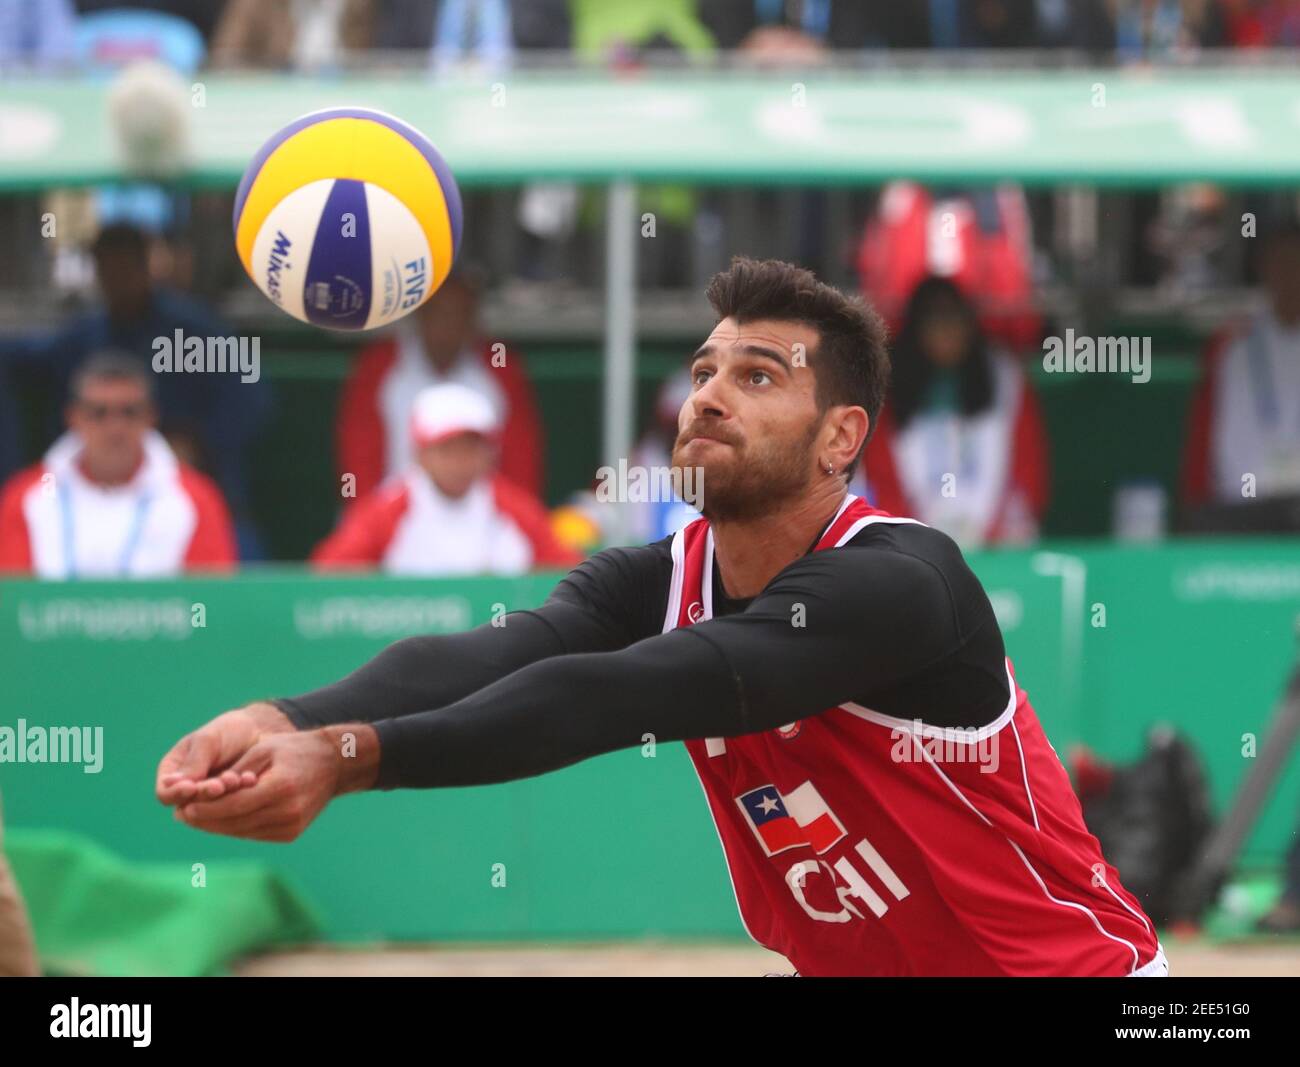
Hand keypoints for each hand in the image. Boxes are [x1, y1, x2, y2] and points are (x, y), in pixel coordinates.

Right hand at [156, 702, 294, 805]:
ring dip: (222, 797)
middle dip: (204, 795)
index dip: (176, 794)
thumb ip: (193, 763)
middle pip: (187, 806)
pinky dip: (239, 796)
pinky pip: (230, 809)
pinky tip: (249, 780)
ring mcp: (208, 800)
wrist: (259, 733)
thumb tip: (171, 784)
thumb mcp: (207, 740)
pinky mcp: (230, 805)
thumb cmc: (228, 732)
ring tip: (236, 779)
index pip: (165, 793)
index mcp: (172, 773)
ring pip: (209, 811)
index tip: (191, 787)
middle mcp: (187, 790)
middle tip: (219, 785)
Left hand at [173, 725, 378, 841]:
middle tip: (180, 813)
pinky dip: (234, 827)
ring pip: (241, 832)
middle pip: (234, 823)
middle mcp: (287, 812)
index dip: (204, 809)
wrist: (334, 764)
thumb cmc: (294, 750)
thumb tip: (203, 793)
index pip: (233, 806)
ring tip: (195, 816)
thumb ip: (236, 771)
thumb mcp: (264, 749)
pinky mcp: (290, 834)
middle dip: (204, 820)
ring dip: (216, 825)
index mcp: (281, 788)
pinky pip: (253, 834)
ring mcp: (290, 826)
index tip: (181, 807)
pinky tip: (220, 818)